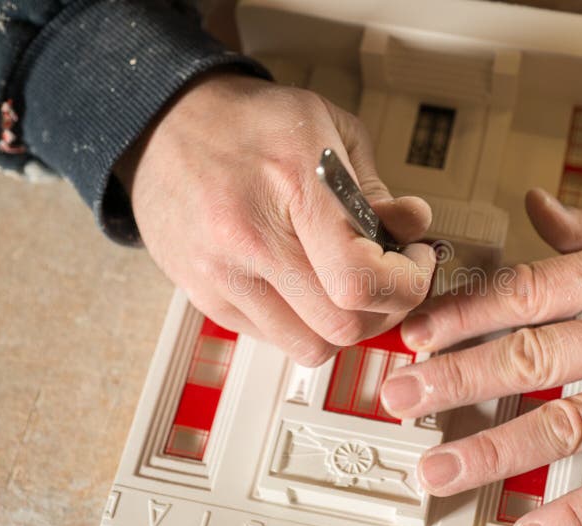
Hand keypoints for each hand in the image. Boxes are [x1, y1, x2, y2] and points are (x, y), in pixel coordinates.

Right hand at [116, 73, 434, 365]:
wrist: (167, 125)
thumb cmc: (251, 123)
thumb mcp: (329, 127)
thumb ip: (376, 185)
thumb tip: (410, 228)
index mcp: (292, 185)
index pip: (359, 278)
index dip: (405, 285)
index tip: (415, 264)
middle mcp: (249, 237)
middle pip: (341, 326)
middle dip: (384, 310)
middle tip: (390, 280)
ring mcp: (220, 274)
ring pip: (309, 346)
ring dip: (342, 326)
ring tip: (346, 290)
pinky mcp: (203, 295)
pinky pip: (271, 339)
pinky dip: (301, 324)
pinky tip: (304, 287)